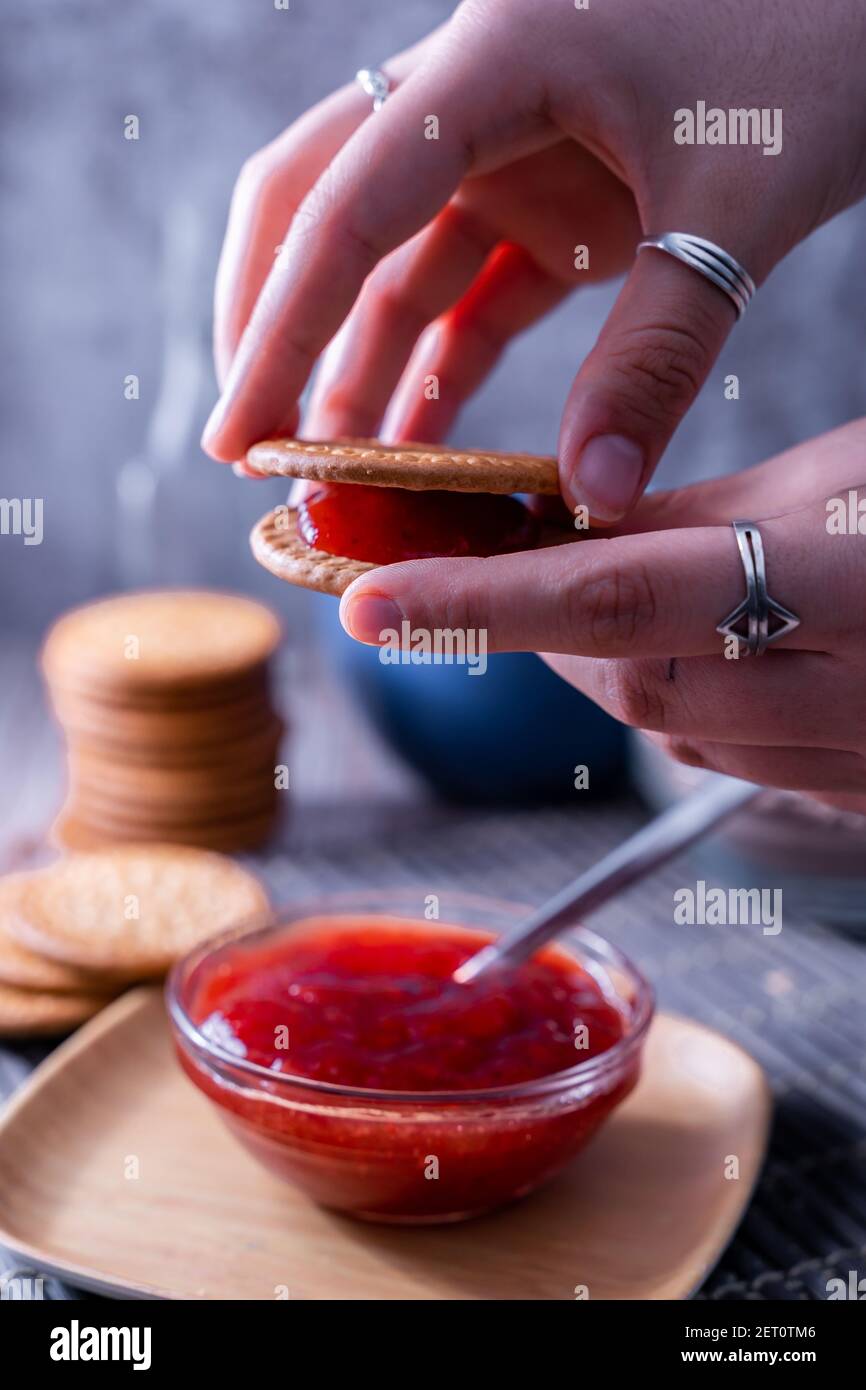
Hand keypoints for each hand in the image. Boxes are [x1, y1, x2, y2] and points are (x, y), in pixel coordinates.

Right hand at [203, 0, 865, 517]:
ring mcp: (514, 147)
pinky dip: (443, 362)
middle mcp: (477, 97)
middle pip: (322, 210)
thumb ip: (660, 353)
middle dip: (275, 328)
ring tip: (331, 469)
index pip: (344, 208)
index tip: (237, 437)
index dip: (277, 331)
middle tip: (250, 442)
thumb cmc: (818, 38)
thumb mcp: (738, 199)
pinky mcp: (558, 193)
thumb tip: (595, 500)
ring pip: (394, 261)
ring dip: (357, 363)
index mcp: (495, 61)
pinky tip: (421, 440)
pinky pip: (473, 287)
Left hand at [337, 419, 865, 809]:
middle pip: (628, 685)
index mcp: (848, 587)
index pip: (615, 600)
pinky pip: (730, 763)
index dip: (480, 602)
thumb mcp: (844, 475)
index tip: (365, 599)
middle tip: (496, 573)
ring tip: (601, 596)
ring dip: (606, 667)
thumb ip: (702, 512)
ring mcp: (857, 765)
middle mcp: (849, 699)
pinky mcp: (858, 799)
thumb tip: (567, 525)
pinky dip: (684, 703)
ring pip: (667, 733)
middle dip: (542, 630)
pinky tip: (707, 648)